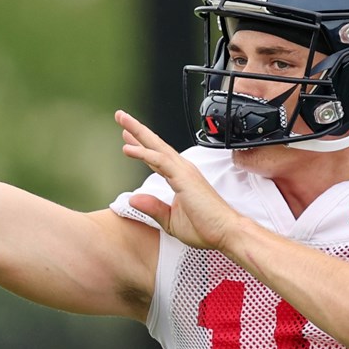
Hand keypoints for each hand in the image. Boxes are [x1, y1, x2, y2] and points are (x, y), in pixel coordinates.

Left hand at [118, 110, 247, 251]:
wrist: (226, 232)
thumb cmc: (206, 228)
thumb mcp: (171, 221)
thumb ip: (153, 208)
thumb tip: (133, 199)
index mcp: (180, 179)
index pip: (157, 159)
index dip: (141, 147)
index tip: (127, 139)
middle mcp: (183, 171)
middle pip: (156, 146)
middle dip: (138, 130)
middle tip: (121, 116)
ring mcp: (184, 172)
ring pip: (157, 147)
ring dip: (138, 132)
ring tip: (122, 119)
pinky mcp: (184, 178)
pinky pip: (160, 161)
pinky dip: (144, 153)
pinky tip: (129, 148)